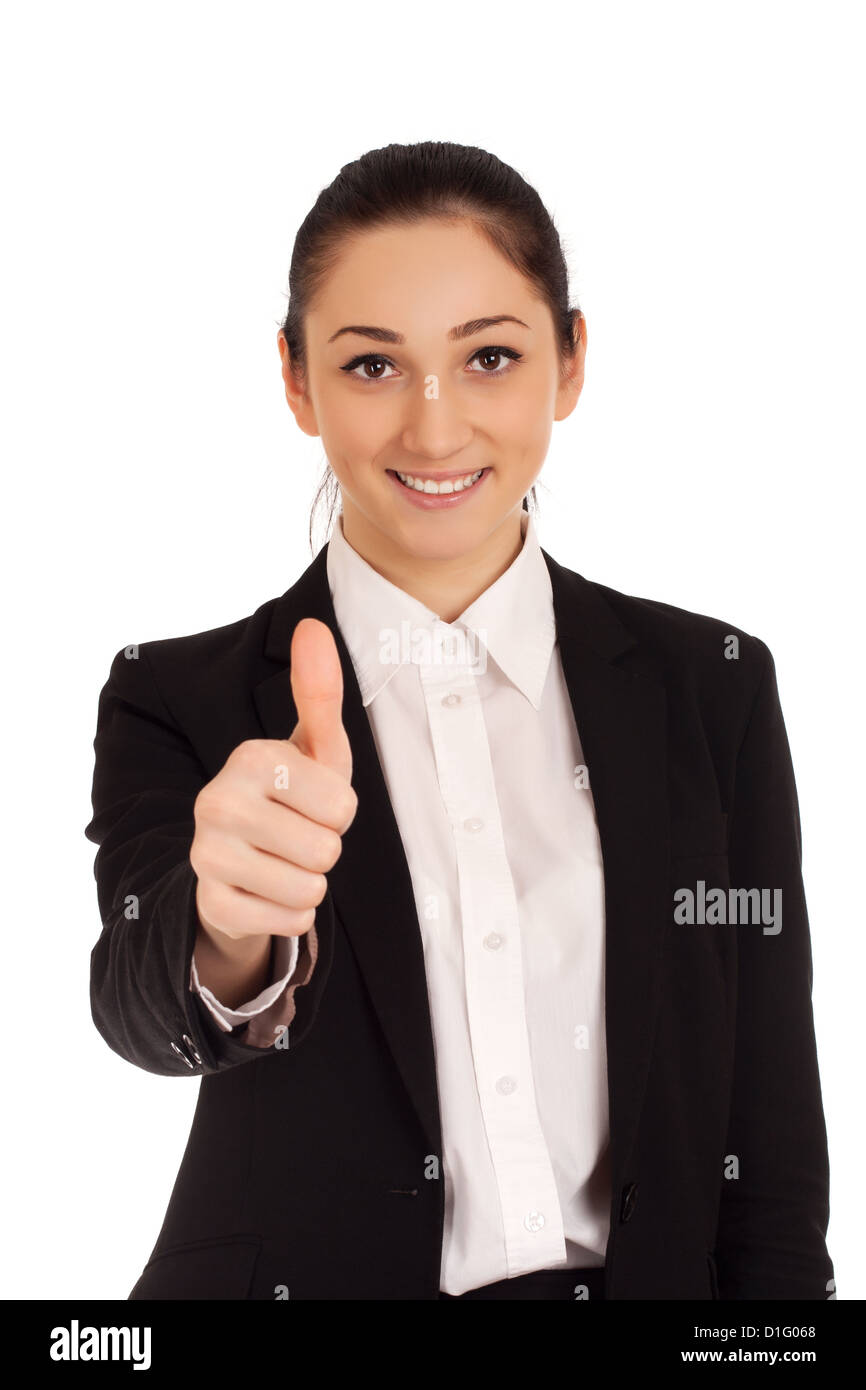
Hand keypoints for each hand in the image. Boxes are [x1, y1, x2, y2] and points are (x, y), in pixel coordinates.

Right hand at [191, 618, 357, 946]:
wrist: (239, 864)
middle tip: (297, 836)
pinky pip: (290, 921)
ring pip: (309, 889)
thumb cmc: (290, 797)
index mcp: (250, 758)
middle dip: (325, 849)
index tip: (310, 803)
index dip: (338, 812)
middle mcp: (217, 802)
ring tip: (284, 862)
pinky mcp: (212, 904)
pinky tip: (268, 892)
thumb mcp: (314, 748)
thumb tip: (313, 625)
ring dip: (309, 883)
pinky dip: (291, 914)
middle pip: (327, 850)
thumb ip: (319, 690)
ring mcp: (207, 856)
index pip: (343, 807)